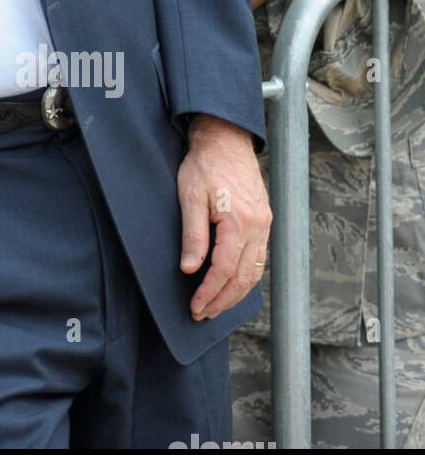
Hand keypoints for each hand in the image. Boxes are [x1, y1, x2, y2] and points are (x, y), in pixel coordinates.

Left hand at [178, 115, 271, 320]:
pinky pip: (259, 258)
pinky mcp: (264, 222)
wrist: (225, 140)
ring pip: (255, 272)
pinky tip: (233, 284)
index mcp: (240, 222)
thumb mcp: (189, 197)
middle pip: (243, 277)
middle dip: (223, 300)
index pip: (225, 270)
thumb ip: (192, 235)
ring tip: (216, 306)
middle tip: (203, 314)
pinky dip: (247, 277)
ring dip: (236, 293)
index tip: (195, 307)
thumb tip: (189, 268)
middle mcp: (258, 227)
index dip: (209, 292)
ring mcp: (265, 225)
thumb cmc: (204, 165)